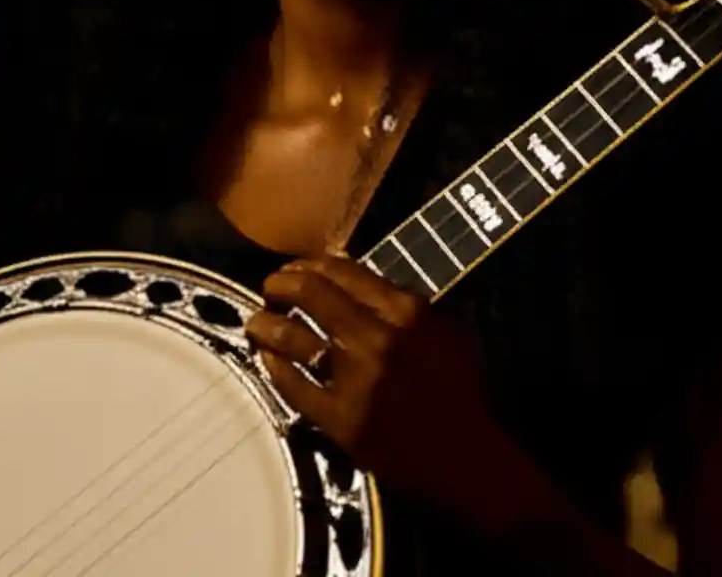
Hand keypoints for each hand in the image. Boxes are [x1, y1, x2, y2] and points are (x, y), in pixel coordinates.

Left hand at [245, 254, 492, 502]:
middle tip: (270, 288)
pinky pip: (291, 384)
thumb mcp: (446, 334)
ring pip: (291, 336)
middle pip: (310, 292)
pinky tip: (267, 359)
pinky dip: (272, 366)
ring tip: (257, 321)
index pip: (343, 270)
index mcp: (407, 313)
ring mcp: (355, 380)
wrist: (464, 458)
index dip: (309, 263)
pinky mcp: (338, 418)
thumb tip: (355, 274)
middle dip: (280, 283)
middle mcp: (377, 338)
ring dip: (264, 323)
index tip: (295, 268)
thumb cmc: (458, 392)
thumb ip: (406, 303)